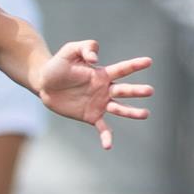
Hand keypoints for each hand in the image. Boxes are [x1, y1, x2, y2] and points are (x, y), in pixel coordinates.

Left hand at [31, 40, 153, 149]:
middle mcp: (104, 89)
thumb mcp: (70, 51)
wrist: (44, 84)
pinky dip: (106, 136)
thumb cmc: (58, 65)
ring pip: (119, 108)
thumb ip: (85, 48)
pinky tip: (109, 145)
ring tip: (145, 114)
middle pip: (124, 90)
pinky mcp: (90, 116)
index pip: (122, 69)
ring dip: (131, 112)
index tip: (149, 61)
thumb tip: (96, 58)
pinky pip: (102, 127)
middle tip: (150, 90)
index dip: (135, 65)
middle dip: (136, 90)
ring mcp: (99, 103)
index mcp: (102, 74)